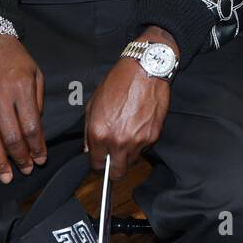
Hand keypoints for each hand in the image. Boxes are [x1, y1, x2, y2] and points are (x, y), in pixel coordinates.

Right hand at [0, 34, 45, 181]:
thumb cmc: (12, 56)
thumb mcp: (34, 72)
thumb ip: (36, 100)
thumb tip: (37, 128)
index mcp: (22, 89)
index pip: (32, 126)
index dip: (37, 147)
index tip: (40, 160)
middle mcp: (0, 96)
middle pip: (12, 137)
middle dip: (21, 158)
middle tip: (25, 171)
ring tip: (6, 176)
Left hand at [84, 28, 173, 180]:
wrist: (144, 70)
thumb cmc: (118, 83)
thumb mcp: (93, 104)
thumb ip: (88, 131)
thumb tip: (88, 148)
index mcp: (99, 134)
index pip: (97, 165)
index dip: (98, 164)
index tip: (102, 160)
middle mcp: (118, 141)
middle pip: (117, 172)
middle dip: (114, 168)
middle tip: (115, 158)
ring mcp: (138, 141)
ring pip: (132, 162)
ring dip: (129, 155)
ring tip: (128, 135)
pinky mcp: (153, 136)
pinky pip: (146, 149)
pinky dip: (142, 143)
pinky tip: (139, 125)